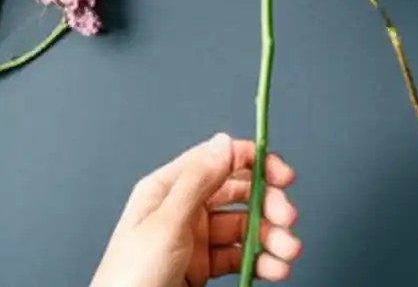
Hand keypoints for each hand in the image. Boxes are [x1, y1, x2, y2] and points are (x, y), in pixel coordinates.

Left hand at [91, 133, 301, 286]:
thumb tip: (223, 143)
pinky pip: (240, 256)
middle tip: (286, 220)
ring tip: (287, 253)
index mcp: (168, 190)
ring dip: (271, 237)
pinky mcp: (202, 267)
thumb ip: (197, 182)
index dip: (253, 163)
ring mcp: (195, 239)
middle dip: (268, 205)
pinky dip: (261, 261)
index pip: (218, 162)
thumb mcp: (166, 225)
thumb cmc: (130, 276)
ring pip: (244, 228)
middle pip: (238, 195)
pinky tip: (275, 268)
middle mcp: (184, 210)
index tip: (282, 176)